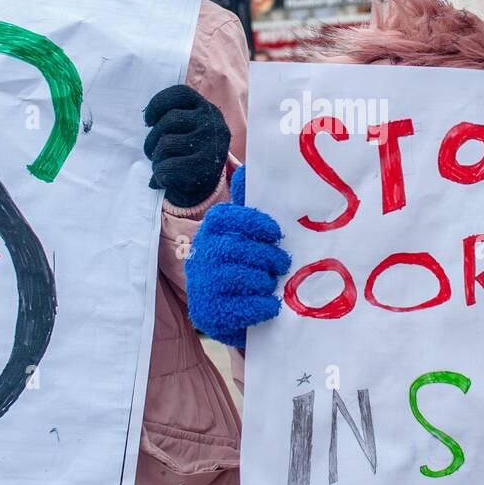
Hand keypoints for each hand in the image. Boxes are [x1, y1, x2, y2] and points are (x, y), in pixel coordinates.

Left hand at [143, 85, 230, 208]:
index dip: (158, 103)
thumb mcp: (189, 128)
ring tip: (161, 164)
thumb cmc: (190, 153)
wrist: (207, 187)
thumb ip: (173, 118)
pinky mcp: (204, 169)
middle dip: (151, 138)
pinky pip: (167, 167)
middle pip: (169, 120)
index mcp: (207, 109)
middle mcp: (212, 124)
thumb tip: (148, 119)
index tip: (148, 120)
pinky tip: (165, 178)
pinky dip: (159, 174)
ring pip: (166, 144)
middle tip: (150, 151)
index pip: (180, 94)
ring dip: (156, 157)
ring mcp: (210, 146)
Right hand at [185, 167, 291, 347]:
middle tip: (283, 263)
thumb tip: (246, 170)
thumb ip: (245, 207)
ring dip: (264, 281)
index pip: (227, 217)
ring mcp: (201, 284)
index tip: (276, 234)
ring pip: (240, 276)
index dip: (254, 223)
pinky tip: (271, 304)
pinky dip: (262, 305)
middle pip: (237, 248)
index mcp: (210, 230)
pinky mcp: (208, 312)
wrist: (227, 313)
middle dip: (267, 257)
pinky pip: (241, 306)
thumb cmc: (241, 265)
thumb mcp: (243, 235)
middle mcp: (200, 254)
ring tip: (272, 283)